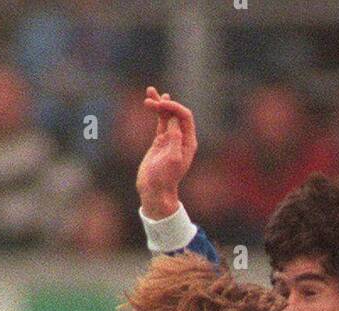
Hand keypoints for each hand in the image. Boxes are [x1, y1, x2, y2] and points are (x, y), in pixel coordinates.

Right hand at [136, 87, 197, 218]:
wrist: (154, 190)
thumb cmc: (164, 178)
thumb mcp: (172, 159)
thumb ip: (174, 138)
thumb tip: (174, 120)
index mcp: (188, 143)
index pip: (185, 117)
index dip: (174, 107)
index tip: (161, 104)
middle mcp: (182, 139)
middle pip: (176, 113)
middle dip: (165, 103)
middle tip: (151, 95)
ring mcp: (171, 139)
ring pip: (168, 116)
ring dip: (159, 103)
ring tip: (149, 91)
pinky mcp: (161, 141)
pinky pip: (161, 122)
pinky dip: (157, 112)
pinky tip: (151, 102)